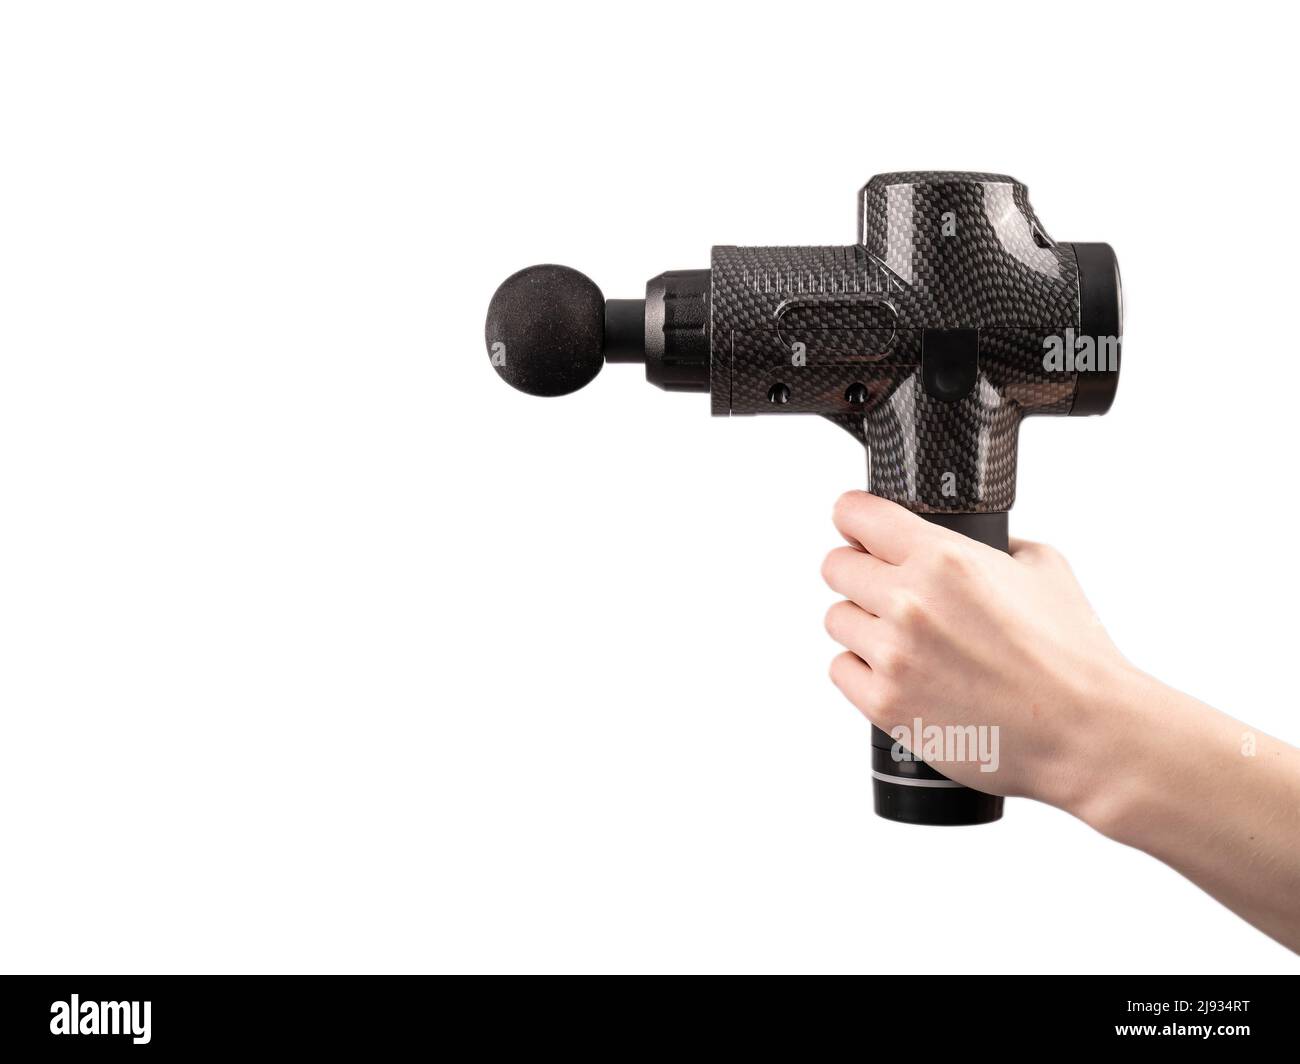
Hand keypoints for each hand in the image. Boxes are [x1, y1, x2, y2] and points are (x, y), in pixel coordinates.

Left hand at [821, 490, 1140, 811]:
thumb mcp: (1044, 567)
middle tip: (885, 590)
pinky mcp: (885, 703)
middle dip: (859, 573)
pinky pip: (841, 669)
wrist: (1084, 733)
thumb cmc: (1072, 655)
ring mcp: (893, 655)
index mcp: (943, 558)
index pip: (856, 514)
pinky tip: (900, 673)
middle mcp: (910, 602)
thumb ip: (995, 542)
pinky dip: (863, 670)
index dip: (854, 518)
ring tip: (903, 639)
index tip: (855, 525)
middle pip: (836, 566)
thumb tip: (969, 537)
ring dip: (862, 624)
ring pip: (837, 618)